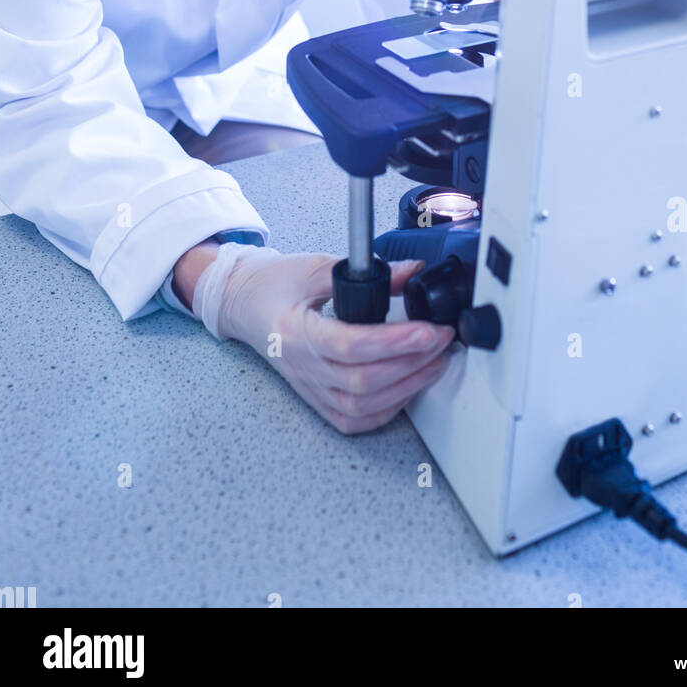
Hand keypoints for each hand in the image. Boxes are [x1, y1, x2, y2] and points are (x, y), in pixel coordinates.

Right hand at [210, 248, 454, 433]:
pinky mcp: (316, 398)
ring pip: (362, 406)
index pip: (350, 345)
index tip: (428, 329)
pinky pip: (353, 419)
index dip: (395, 341)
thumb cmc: (274, 285)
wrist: (244, 305)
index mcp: (296, 332)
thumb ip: (366, 272)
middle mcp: (302, 367)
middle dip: (412, 363)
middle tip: (442, 339)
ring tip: (435, 361)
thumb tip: (413, 272)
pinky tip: (407, 388)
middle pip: (364, 381)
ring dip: (407, 387)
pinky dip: (386, 409)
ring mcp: (309, 388)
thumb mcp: (316, 266)